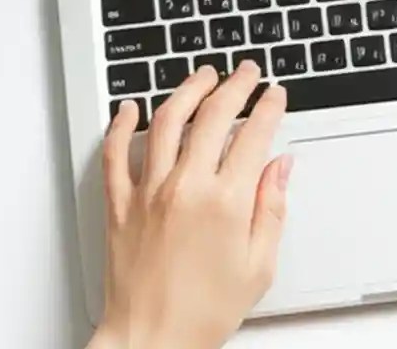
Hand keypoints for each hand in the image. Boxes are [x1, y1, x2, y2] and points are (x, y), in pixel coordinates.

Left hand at [87, 62, 291, 348]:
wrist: (151, 340)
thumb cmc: (204, 312)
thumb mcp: (259, 265)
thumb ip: (272, 208)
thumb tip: (280, 168)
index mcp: (227, 203)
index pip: (254, 135)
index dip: (269, 107)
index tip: (276, 95)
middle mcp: (186, 188)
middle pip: (213, 116)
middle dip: (235, 86)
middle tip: (246, 74)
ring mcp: (148, 193)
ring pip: (166, 121)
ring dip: (188, 91)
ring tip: (203, 76)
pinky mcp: (119, 205)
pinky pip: (115, 153)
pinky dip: (121, 124)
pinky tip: (131, 107)